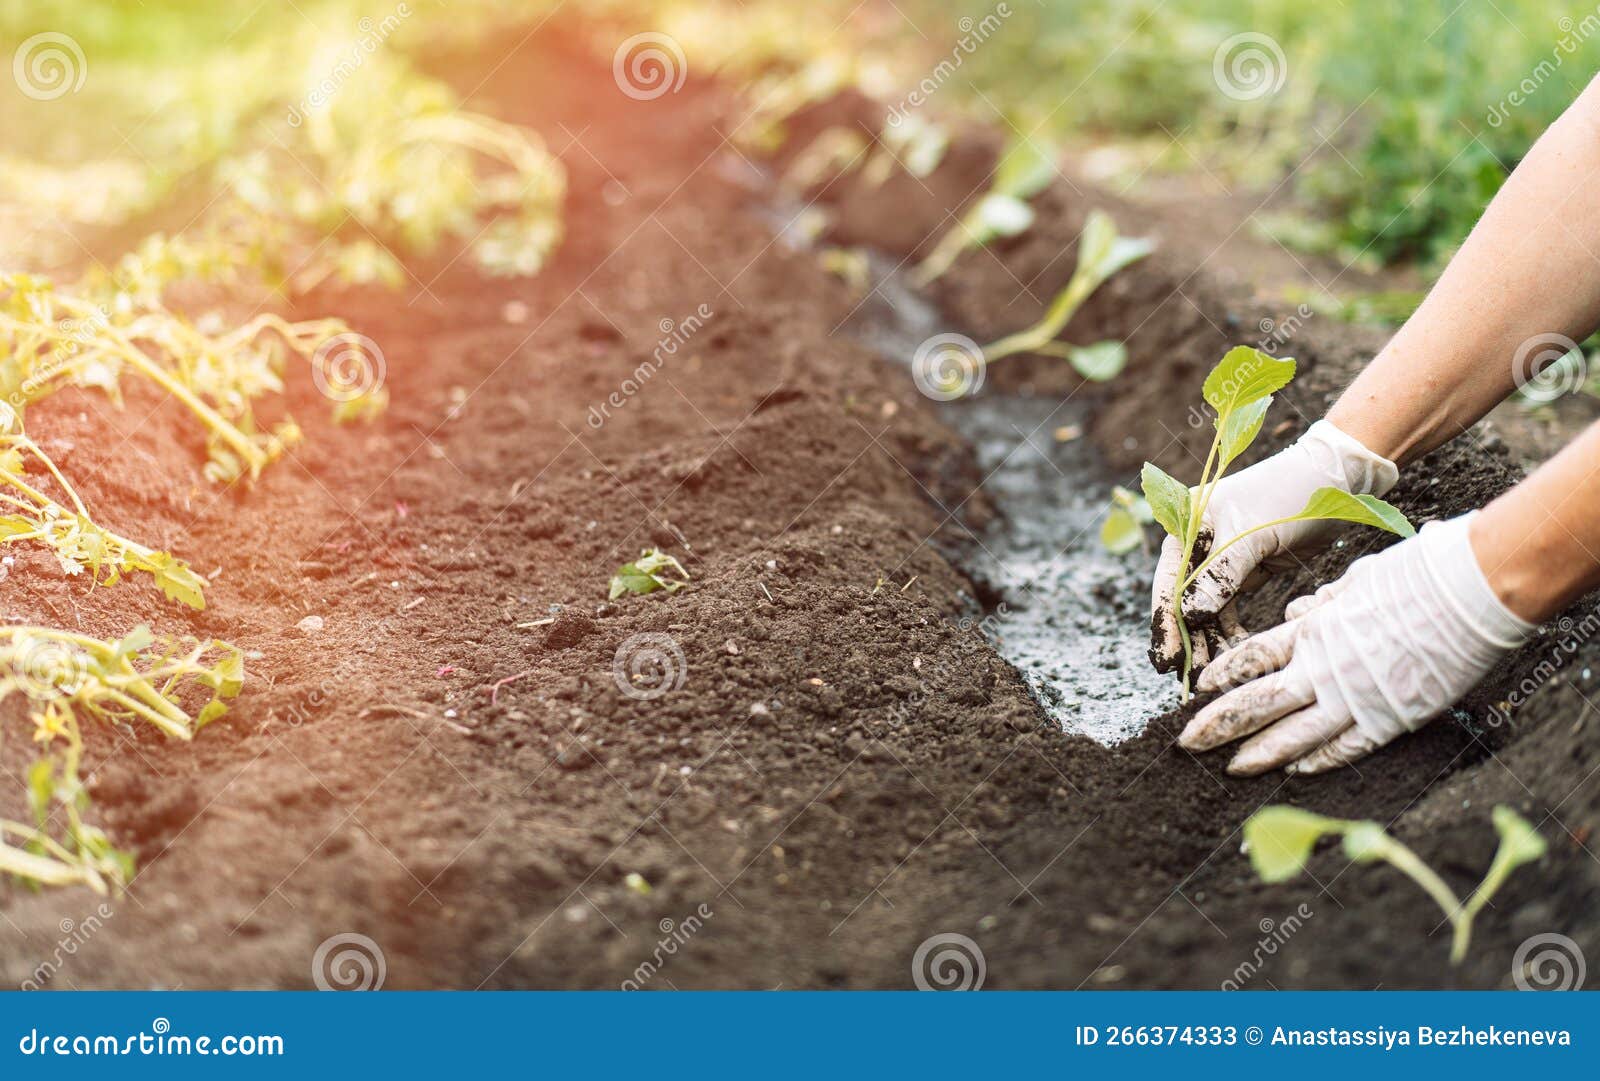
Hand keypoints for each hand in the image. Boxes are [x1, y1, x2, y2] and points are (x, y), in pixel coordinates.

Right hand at [1149, 419, 1398, 673]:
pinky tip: (1232, 650)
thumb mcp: (1252, 534)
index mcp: (1186, 523)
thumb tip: (1188, 615)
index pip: (1169, 580)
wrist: (1335, 480)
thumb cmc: (1289, 495)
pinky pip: (1228, 607)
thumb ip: (1219, 574)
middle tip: (1189, 678)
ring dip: (1208, 639)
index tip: (1165, 660)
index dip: (1164, 622)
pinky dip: (1228, 629)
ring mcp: (1219, 557)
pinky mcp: (1244, 568)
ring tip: (1211, 674)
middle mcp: (1196, 541)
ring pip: (1206, 608)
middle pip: (1183, 599)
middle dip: (1187, 638)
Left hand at [1178, 513, 1534, 773]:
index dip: (1222, 675)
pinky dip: (1318, 760)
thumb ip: (1320, 604)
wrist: (1469, 593)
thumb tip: (1292, 615)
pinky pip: (1345, 747)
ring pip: (1293, 734)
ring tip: (1226, 768)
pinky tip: (1295, 772)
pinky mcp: (1390, 720)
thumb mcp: (1354, 581)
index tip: (1195, 689)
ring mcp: (1355, 698)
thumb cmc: (1414, 576)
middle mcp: (1323, 668)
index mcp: (1311, 630)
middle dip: (1217, 724)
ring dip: (1257, 753)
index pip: (1252, 658)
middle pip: (1257, 701)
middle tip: (1185, 743)